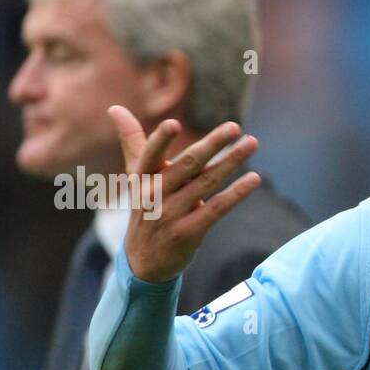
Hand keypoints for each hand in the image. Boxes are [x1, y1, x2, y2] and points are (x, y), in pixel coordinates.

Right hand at [108, 105, 260, 282]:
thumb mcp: (137, 178)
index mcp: (142, 179)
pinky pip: (217, 209)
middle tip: (234, 126)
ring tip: (252, 143)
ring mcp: (173, 215)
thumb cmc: (145, 210)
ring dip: (232, 162)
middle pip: (187, 165)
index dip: (161, 141)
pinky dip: (236, 193)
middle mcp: (156, 195)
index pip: (150, 155)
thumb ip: (133, 142)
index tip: (174, 123)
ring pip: (206, 183)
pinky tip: (254, 179)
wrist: (144, 262)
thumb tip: (115, 107)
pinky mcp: (190, 232)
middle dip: (212, 144)